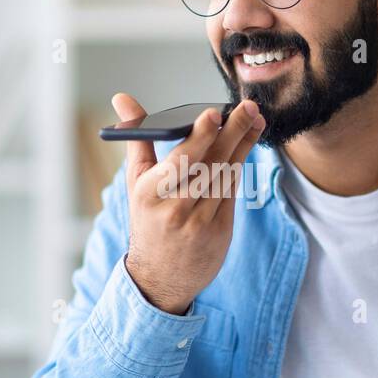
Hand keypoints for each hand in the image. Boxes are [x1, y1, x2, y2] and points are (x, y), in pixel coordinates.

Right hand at [111, 93, 265, 315]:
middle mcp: (175, 210)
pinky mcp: (220, 233)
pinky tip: (246, 144)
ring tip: (254, 119)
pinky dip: (238, 166)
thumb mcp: (136, 183)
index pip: (178, 162)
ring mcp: (199, 224)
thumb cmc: (148, 219)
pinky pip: (231, 192)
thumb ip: (137, 139)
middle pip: (208, 164)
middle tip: (248, 108)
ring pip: (225, 176)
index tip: (213, 114)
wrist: (160, 278)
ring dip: (242, 145)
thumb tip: (122, 99)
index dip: (198, 138)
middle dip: (231, 132)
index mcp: (149, 195)